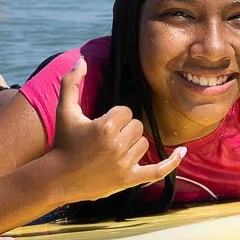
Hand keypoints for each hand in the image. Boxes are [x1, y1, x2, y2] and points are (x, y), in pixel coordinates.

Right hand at [47, 58, 184, 199]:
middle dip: (123, 130)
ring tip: (111, 150)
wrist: (57, 178)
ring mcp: (124, 165)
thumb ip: (71, 82)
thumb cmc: (62, 142)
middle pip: (137, 127)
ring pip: (144, 144)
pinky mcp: (128, 180)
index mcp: (105, 127)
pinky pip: (157, 171)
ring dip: (132, 145)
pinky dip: (171, 163)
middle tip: (105, 138)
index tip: (100, 125)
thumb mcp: (64, 110)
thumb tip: (82, 60)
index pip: (126, 111)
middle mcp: (117, 145)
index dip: (114, 116)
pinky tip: (183, 152)